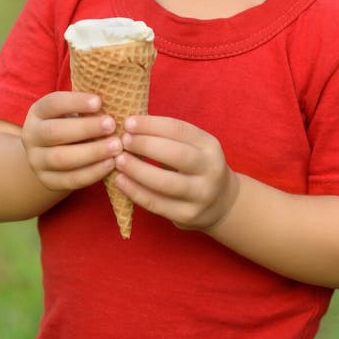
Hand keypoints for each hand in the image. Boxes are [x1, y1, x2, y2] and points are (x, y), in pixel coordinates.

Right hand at [21, 91, 121, 192]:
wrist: (53, 154)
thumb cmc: (71, 123)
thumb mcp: (72, 111)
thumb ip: (86, 106)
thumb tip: (114, 97)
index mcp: (38, 112)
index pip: (53, 103)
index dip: (75, 102)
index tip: (99, 102)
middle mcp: (32, 136)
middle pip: (54, 132)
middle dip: (85, 128)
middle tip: (112, 125)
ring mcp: (37, 161)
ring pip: (61, 159)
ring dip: (92, 152)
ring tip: (116, 146)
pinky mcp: (47, 181)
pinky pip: (70, 180)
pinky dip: (92, 172)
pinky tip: (111, 163)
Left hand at [113, 115, 239, 230]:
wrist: (220, 203)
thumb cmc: (196, 166)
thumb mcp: (194, 147)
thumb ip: (169, 137)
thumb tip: (131, 126)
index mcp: (209, 145)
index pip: (179, 130)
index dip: (152, 125)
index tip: (128, 123)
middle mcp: (210, 169)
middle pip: (176, 154)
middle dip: (146, 145)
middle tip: (123, 141)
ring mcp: (200, 195)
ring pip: (165, 183)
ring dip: (138, 170)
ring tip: (118, 160)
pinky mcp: (187, 215)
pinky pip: (157, 204)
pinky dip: (135, 192)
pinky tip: (120, 181)